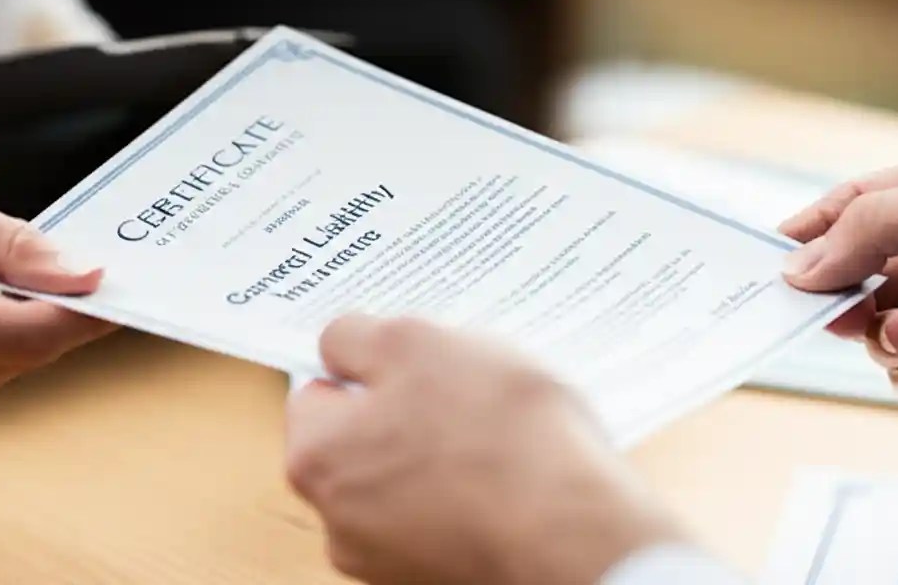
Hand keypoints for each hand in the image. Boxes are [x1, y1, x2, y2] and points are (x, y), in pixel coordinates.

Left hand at [285, 315, 680, 584]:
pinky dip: (472, 493)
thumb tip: (341, 344)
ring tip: (498, 431)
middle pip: (363, 440)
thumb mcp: (416, 342)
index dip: (365, 366)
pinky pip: (449, 515)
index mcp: (317, 459)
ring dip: (443, 452)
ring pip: (408, 480)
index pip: (317, 392)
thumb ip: (357, 337)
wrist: (579, 534)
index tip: (404, 358)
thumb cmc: (499, 436)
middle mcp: (341, 522)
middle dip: (406, 409)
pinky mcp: (445, 575)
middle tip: (460, 385)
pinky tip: (513, 472)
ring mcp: (393, 560)